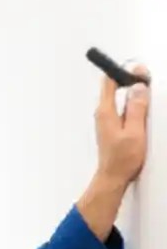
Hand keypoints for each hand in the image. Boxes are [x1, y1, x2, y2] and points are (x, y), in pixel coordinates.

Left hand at [94, 62, 150, 185]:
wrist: (113, 176)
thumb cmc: (122, 158)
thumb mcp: (135, 131)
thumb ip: (136, 108)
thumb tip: (138, 87)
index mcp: (105, 112)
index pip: (109, 82)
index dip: (124, 72)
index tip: (139, 71)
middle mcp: (102, 113)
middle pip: (113, 87)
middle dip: (130, 80)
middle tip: (146, 78)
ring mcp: (106, 120)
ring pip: (118, 97)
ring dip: (132, 91)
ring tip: (146, 89)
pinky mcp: (111, 126)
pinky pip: (120, 107)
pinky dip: (131, 102)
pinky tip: (142, 105)